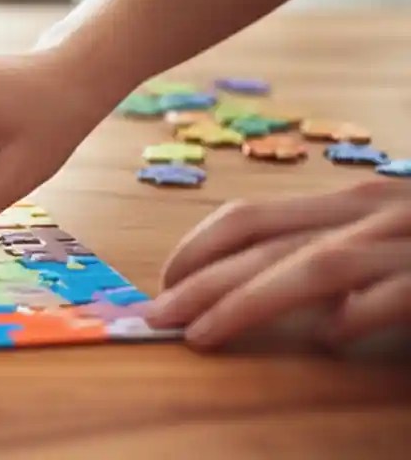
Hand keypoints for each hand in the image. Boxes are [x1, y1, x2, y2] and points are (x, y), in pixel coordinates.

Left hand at [148, 180, 410, 349]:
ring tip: (204, 334)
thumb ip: (322, 255)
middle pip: (268, 243)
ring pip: (317, 265)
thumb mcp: (378, 241)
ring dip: (251, 301)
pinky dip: (359, 312)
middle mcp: (371, 213)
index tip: (163, 285)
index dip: (199, 248)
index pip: (252, 218)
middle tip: (157, 317)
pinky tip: (330, 338)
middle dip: (203, 281)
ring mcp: (409, 241)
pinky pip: (397, 291)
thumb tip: (253, 284)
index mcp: (346, 204)